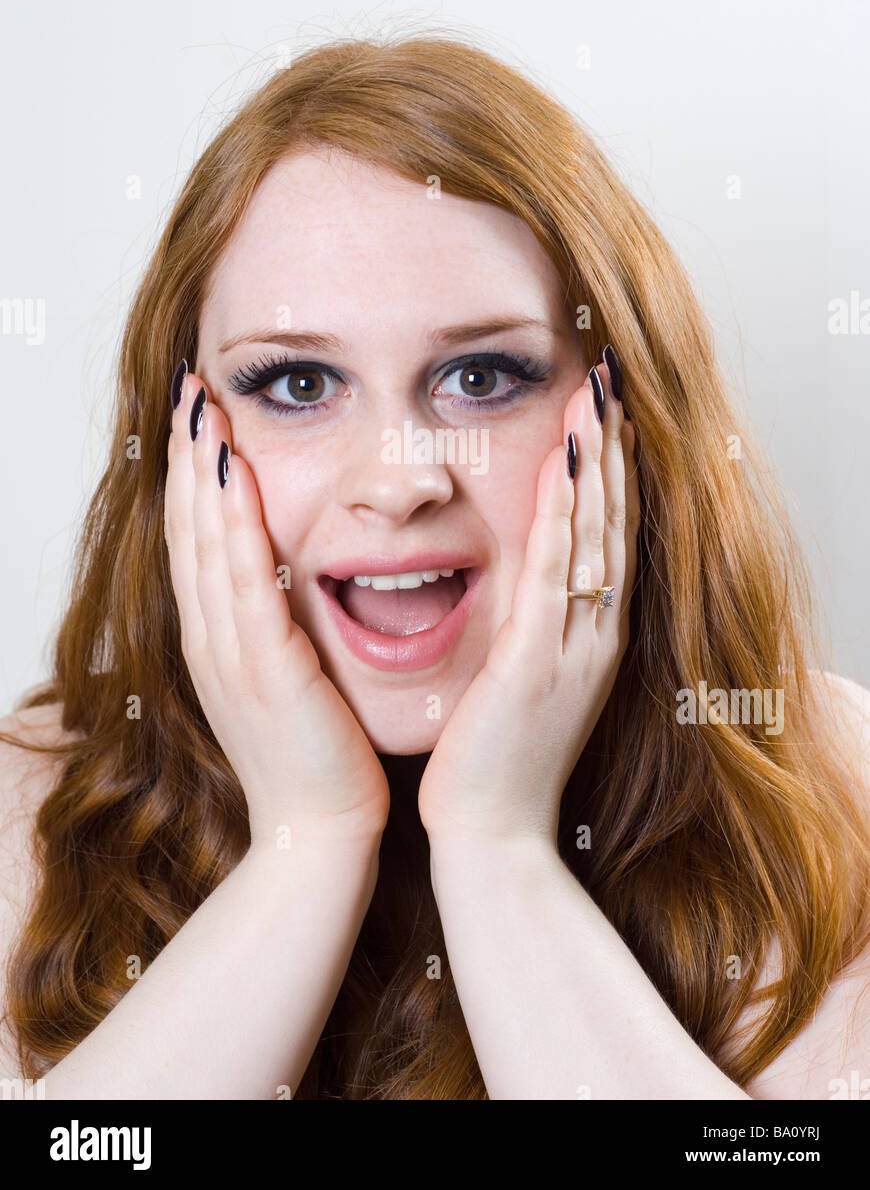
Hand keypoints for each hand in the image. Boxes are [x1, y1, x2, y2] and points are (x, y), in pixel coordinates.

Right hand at [164, 366, 389, 851]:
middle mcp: (213, 637)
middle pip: (190, 527)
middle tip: (190, 388)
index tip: (201, 416)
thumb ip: (283, 628)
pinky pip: (240, 580)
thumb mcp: (292, 680)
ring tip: (201, 407)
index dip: (195, 475)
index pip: (199, 539)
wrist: (320, 835)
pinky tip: (234, 475)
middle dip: (189, 455)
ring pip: (204, 542)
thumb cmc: (318, 758)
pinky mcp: (262, 667)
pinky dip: (232, 523)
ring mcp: (229, 652)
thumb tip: (296, 576)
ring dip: (202, 470)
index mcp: (221, 639)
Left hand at [418, 353, 639, 846]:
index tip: (606, 415)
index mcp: (589, 639)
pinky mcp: (536, 665)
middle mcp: (595, 636)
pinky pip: (555, 577)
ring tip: (597, 400)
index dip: (611, 473)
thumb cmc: (496, 763)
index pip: (608, 537)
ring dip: (597, 464)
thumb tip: (515, 582)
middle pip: (614, 524)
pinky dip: (564, 519)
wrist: (492, 837)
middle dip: (612, 450)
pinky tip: (562, 469)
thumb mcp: (520, 685)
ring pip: (596, 537)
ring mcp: (573, 650)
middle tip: (610, 383)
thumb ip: (528, 631)